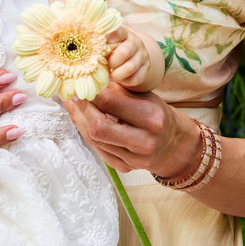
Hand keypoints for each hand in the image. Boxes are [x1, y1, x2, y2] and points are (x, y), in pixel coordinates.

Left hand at [65, 82, 199, 177]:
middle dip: (80, 110)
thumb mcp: (144, 95)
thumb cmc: (156, 113)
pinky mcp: (124, 167)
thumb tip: (89, 78)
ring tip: (73, 104)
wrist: (173, 143)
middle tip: (71, 95)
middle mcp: (143, 141)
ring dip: (79, 120)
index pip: (110, 103)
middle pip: (98, 127)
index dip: (90, 93)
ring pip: (94, 140)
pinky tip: (82, 119)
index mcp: (150, 117)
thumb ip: (118, 89)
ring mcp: (133, 158)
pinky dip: (87, 132)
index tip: (79, 82)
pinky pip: (98, 149)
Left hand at [105, 25, 152, 89]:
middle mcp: (135, 42)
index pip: (118, 32)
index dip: (108, 40)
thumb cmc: (115, 49)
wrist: (134, 56)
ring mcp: (142, 55)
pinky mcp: (147, 68)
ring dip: (118, 74)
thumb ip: (100, 43)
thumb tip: (82, 48)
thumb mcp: (110, 42)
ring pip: (130, 67)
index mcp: (124, 33)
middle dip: (112, 62)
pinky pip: (136, 78)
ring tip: (112, 75)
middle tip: (107, 65)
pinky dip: (126, 81)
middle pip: (124, 51)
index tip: (100, 47)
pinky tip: (121, 79)